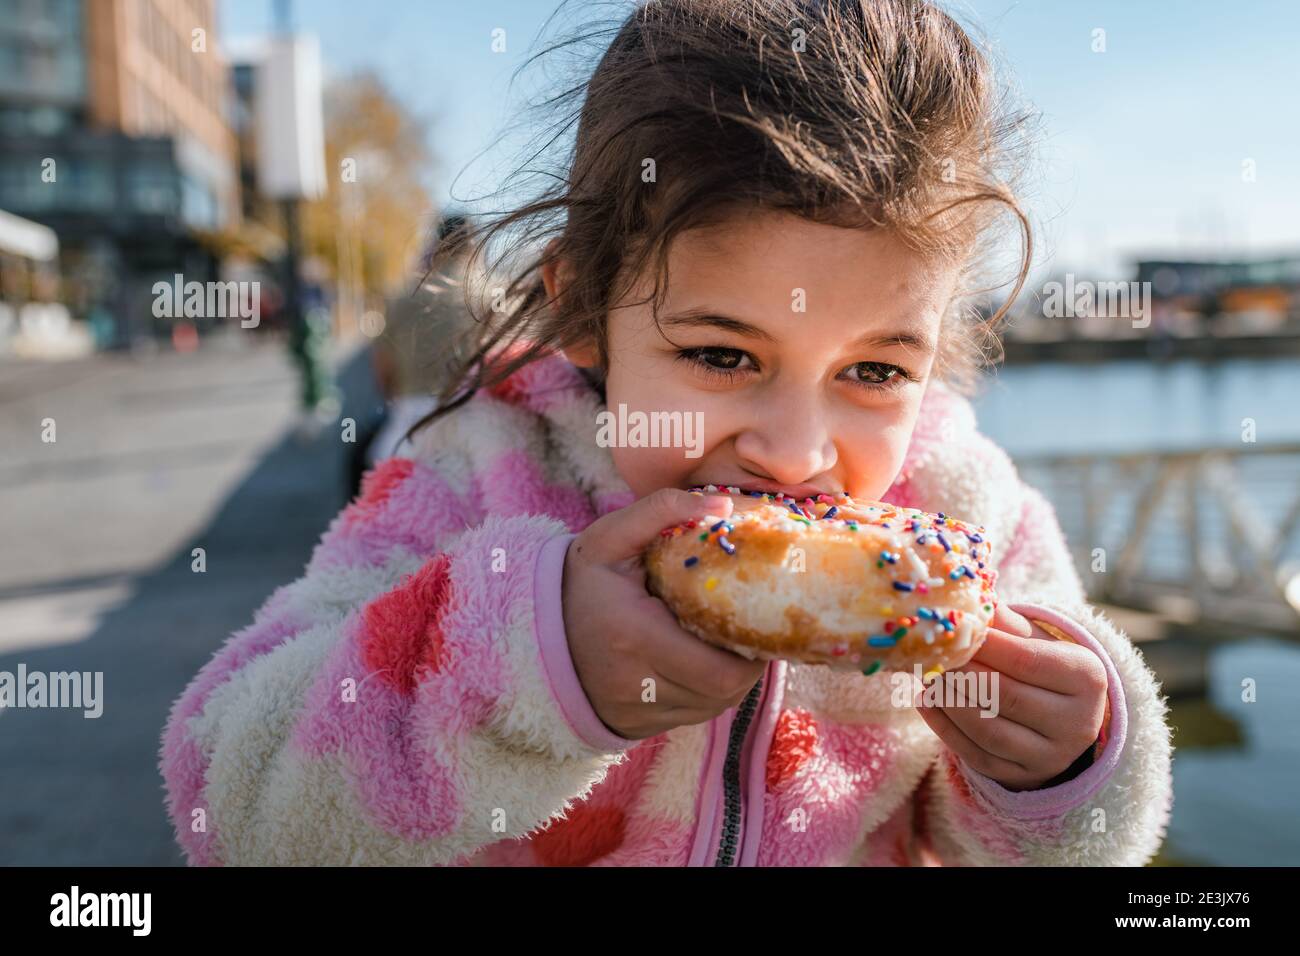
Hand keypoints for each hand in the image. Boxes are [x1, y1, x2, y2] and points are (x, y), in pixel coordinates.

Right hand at [562, 488, 767, 739]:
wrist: (531, 633)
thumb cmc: (580, 582)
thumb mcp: (610, 537)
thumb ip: (664, 510)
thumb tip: (723, 507)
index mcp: (632, 637)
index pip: (720, 668)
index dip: (751, 647)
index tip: (755, 613)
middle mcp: (635, 684)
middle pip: (725, 691)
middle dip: (748, 662)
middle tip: (749, 625)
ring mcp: (636, 712)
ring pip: (715, 706)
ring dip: (732, 676)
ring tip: (728, 639)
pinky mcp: (638, 727)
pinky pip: (695, 714)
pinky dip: (710, 690)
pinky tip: (704, 659)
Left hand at [913, 605, 1107, 790]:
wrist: (1057, 718)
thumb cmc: (1040, 666)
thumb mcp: (1034, 639)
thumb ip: (1004, 622)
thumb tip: (969, 598)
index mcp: (1087, 678)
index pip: (1027, 661)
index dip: (985, 646)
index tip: (954, 630)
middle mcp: (1077, 723)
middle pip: (1006, 697)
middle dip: (962, 674)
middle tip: (932, 655)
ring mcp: (1050, 757)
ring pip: (988, 730)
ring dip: (949, 701)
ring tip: (927, 676)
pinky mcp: (1021, 777)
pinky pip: (975, 755)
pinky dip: (943, 728)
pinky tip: (925, 701)